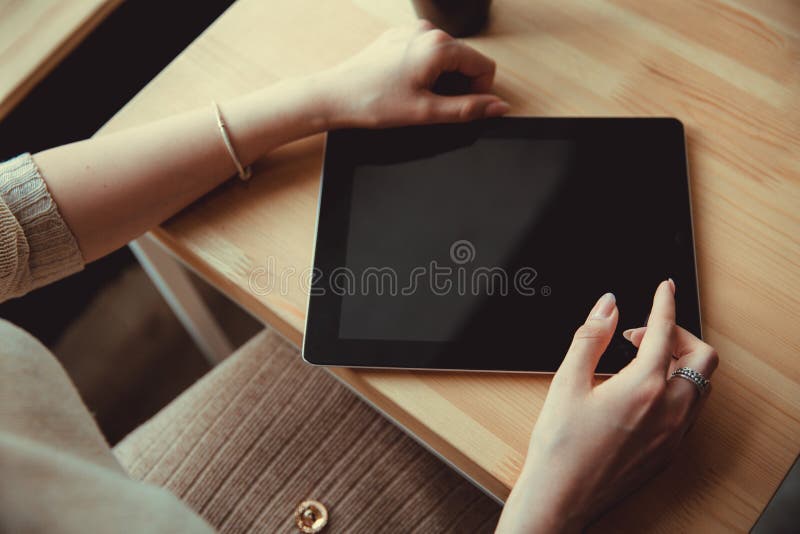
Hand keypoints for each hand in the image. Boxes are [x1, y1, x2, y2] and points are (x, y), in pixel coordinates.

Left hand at [321, 21, 508, 127]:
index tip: (464, 109)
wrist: (333, 96)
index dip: (481, 92)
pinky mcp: (397, 38)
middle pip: (466, 60)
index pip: (484, 66)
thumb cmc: (372, 102)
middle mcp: (427, 31)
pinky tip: (404, 86)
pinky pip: (426, 53)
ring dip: (442, 79)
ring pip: (446, 57)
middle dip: (460, 86)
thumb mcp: (426, 113)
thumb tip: (497, 107)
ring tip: (416, 97)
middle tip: (435, 107)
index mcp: (439, 46)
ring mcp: (410, 32)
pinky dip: (425, 71)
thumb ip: (467, 109)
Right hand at [496, 280, 718, 532]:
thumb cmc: (560, 446)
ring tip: (639, 362)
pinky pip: (690, 410)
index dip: (665, 303)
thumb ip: (590, 337)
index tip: (666, 288)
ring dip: (679, 362)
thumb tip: (607, 306)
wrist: (561, 497)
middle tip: (643, 333)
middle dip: (679, 334)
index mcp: (644, 387)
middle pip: (702, 356)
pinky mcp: (670, 453)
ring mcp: (674, 435)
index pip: (665, 331)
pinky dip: (676, 388)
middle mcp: (669, 411)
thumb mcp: (567, 382)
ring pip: (700, 385)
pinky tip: (642, 393)